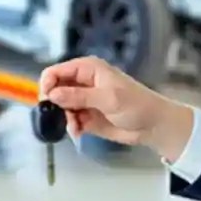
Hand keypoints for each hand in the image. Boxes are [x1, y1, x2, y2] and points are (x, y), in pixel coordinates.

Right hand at [39, 56, 193, 160]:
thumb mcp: (108, 98)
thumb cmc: (135, 105)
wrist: (152, 126)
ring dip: (63, 118)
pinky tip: (78, 132)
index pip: (57, 71)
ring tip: (75, 127)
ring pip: (60, 107)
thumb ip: (79, 96)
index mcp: (88, 69)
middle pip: (55, 89)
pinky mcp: (86, 116)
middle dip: (55, 104)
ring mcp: (83, 100)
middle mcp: (82, 82)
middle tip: (62, 116)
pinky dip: (70, 126)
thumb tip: (53, 94)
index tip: (47, 101)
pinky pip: (69, 120)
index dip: (48, 84)